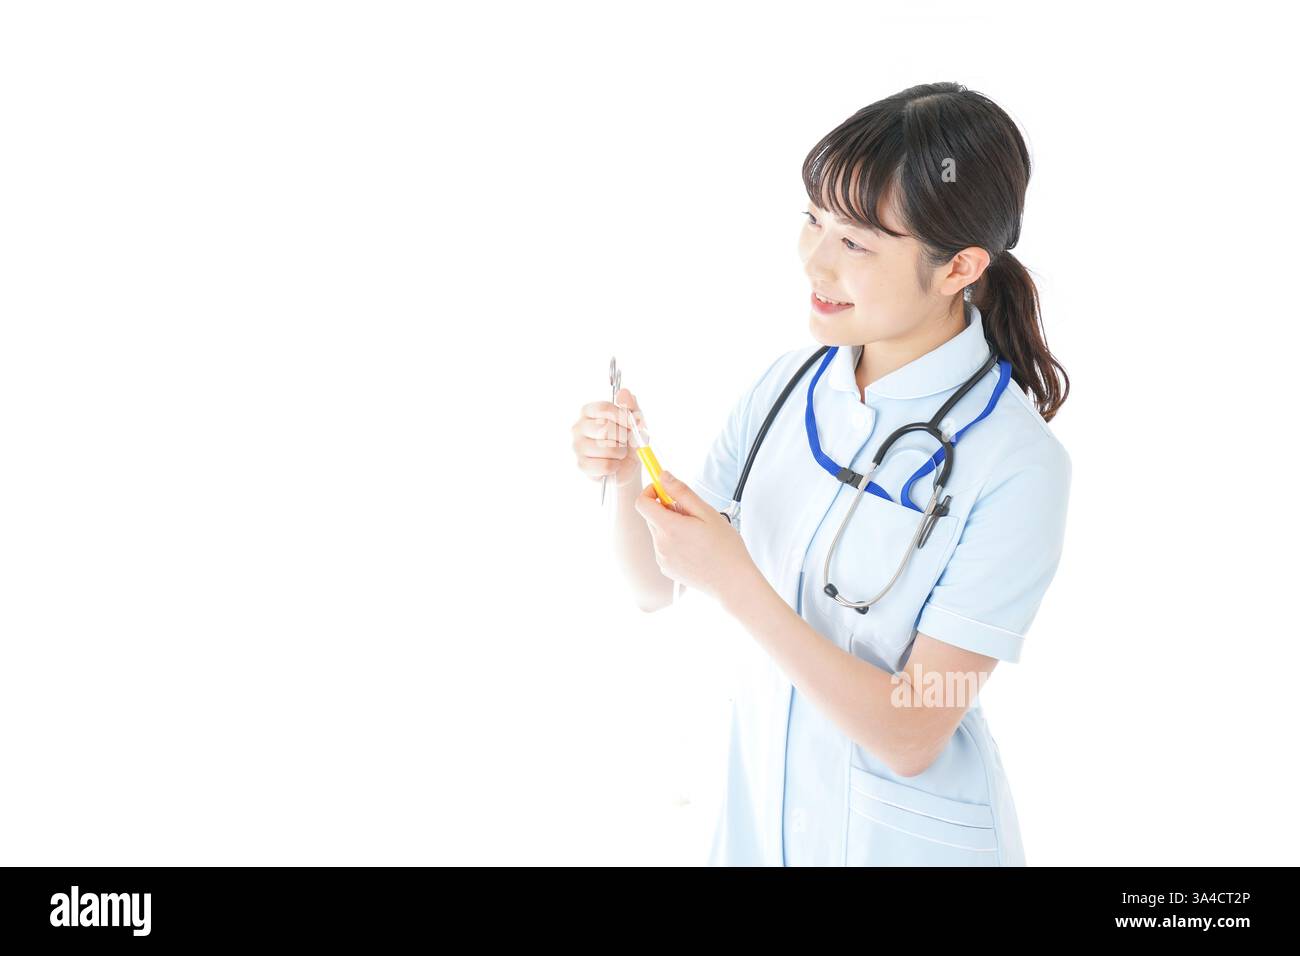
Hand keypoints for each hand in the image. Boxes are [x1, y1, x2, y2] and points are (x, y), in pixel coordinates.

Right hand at [571, 388, 648, 487]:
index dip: (622, 417)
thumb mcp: (635, 422)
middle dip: (623, 437)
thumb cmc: (629, 441)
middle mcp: (579, 426)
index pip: (604, 408)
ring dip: (620, 453)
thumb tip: (624, 392)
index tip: (632, 425)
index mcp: (589, 411)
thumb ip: (631, 406)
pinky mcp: (581, 464)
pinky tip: (613, 464)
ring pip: (606, 449)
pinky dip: (615, 466)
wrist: (628, 465)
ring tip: (619, 453)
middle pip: (605, 428)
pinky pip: (605, 465)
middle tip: (625, 441)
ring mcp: (578, 446)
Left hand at [633, 470, 758, 602]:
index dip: (651, 492)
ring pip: (659, 532)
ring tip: (697, 534)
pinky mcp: (666, 569)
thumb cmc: (725, 547)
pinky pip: (663, 548)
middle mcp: (660, 544)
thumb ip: (682, 492)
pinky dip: (674, 542)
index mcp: (669, 528)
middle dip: (667, 509)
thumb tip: (663, 476)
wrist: (732, 582)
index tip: (665, 490)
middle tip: (692, 514)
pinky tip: (695, 549)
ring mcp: (662, 559)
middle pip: (652, 517)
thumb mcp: (706, 512)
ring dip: (671, 526)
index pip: (642, 503)